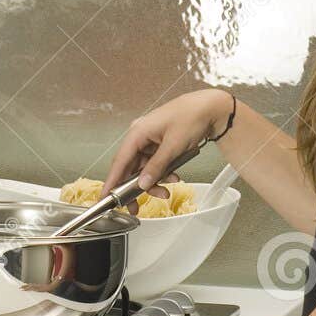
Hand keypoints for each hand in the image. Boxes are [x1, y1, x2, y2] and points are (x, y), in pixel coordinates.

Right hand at [102, 90, 228, 198]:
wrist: (210, 108)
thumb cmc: (191, 117)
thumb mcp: (173, 146)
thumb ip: (156, 167)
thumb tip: (142, 184)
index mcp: (138, 132)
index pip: (119, 161)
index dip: (111, 181)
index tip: (105, 198)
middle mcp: (140, 136)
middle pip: (130, 168)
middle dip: (136, 188)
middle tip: (137, 207)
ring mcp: (150, 140)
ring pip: (144, 169)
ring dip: (154, 182)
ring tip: (166, 191)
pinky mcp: (159, 144)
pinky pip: (155, 164)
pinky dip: (162, 173)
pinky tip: (173, 177)